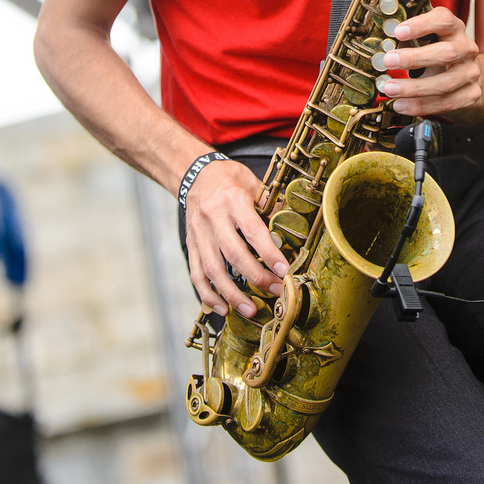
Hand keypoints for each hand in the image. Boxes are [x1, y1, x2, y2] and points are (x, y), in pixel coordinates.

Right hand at [183, 159, 288, 318]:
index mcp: (233, 199)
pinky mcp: (190, 245)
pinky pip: (196, 273)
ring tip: (250, 309)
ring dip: (232, 293)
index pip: (252, 230)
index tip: (284, 270)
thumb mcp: (252, 183)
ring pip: (212, 269)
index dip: (268, 253)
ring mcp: (199, 233)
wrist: (196, 174)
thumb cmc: (229, 179)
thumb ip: (270, 206)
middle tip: (275, 291)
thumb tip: (292, 227)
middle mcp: (213, 217)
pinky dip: (208, 294)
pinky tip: (222, 307)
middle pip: (233, 253)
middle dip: (256, 276)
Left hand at [377, 7, 480, 117]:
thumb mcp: (427, 41)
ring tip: (390, 89)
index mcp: (454, 29)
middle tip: (388, 61)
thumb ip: (408, 40)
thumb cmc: (439, 53)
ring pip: (446, 83)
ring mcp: (470, 72)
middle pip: (447, 53)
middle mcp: (466, 48)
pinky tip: (402, 105)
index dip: (421, 25)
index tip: (398, 32)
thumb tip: (382, 45)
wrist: (466, 76)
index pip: (443, 20)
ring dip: (414, 88)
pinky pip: (446, 103)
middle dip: (415, 58)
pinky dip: (421, 106)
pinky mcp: (471, 94)